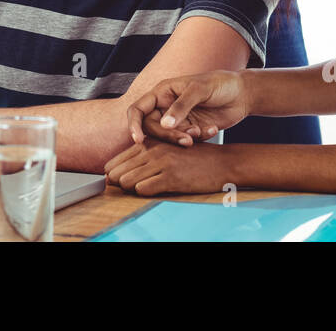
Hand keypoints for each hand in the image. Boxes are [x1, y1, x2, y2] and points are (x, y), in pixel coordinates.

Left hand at [105, 140, 233, 194]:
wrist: (222, 162)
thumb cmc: (193, 159)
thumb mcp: (166, 151)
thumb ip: (142, 159)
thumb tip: (115, 177)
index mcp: (148, 142)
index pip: (113, 163)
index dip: (114, 177)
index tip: (121, 184)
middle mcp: (151, 149)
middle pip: (116, 173)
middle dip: (119, 185)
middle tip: (131, 189)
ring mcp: (160, 162)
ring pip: (126, 181)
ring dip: (131, 190)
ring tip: (146, 188)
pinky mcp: (171, 176)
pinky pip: (143, 189)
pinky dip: (145, 193)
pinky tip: (156, 189)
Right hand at [125, 70, 249, 146]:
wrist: (242, 94)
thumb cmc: (220, 84)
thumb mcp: (199, 90)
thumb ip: (181, 106)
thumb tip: (164, 124)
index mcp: (162, 92)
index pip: (138, 110)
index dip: (134, 125)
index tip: (138, 140)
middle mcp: (166, 107)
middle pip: (152, 128)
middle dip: (167, 136)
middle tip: (186, 139)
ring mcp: (178, 120)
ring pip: (168, 137)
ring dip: (183, 138)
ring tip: (200, 132)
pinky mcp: (191, 130)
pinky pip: (186, 140)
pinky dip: (198, 138)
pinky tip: (212, 129)